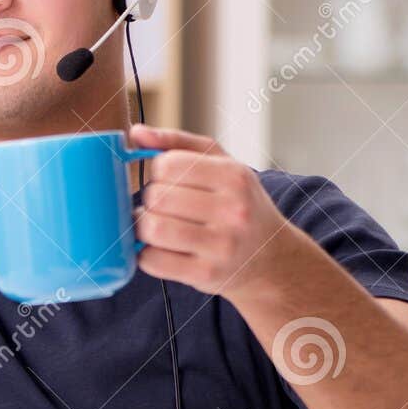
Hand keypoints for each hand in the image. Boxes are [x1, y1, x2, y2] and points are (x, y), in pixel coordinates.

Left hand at [127, 124, 295, 299]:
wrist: (271, 259)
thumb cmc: (239, 204)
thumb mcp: (222, 164)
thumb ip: (178, 143)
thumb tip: (136, 133)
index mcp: (234, 176)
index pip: (167, 164)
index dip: (158, 171)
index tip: (169, 181)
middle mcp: (233, 210)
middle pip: (156, 196)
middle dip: (151, 200)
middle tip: (163, 206)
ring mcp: (220, 246)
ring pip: (151, 228)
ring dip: (144, 227)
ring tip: (156, 225)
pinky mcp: (205, 275)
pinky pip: (152, 260)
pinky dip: (146, 254)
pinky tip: (161, 249)